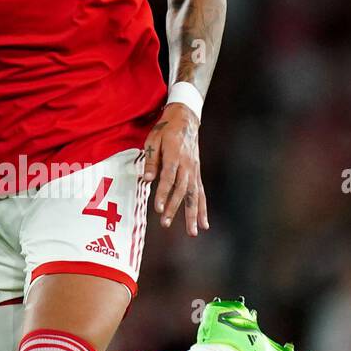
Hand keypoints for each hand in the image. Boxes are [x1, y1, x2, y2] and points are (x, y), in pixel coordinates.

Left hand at [142, 103, 208, 234]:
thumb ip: (151, 160)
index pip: (168, 177)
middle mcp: (187, 165)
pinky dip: (202, 209)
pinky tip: (203, 224)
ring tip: (192, 232)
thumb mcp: (153, 139)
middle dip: (174, 208)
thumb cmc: (165, 129)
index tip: (157, 208)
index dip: (163, 193)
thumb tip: (146, 179)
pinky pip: (201, 194)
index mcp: (174, 154)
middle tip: (165, 223)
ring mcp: (194, 170)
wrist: (185, 119)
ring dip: (192, 214)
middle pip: (181, 190)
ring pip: (194, 195)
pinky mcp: (197, 174)